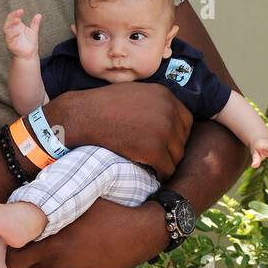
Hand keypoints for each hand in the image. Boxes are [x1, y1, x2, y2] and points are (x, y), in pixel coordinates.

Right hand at [3, 7, 41, 59]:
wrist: (30, 54)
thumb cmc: (30, 42)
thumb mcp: (34, 31)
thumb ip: (35, 23)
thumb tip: (39, 15)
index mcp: (16, 26)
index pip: (13, 17)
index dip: (16, 13)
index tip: (22, 10)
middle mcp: (11, 30)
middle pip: (8, 21)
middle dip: (12, 16)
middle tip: (19, 13)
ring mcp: (10, 37)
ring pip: (6, 28)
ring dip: (11, 23)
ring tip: (18, 20)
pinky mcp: (10, 44)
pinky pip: (9, 38)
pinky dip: (13, 34)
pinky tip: (19, 32)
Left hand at [5, 195, 169, 267]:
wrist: (141, 233)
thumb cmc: (109, 211)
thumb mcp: (77, 204)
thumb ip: (50, 208)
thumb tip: (26, 200)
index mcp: (53, 247)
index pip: (13, 260)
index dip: (11, 248)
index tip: (15, 237)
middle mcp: (58, 267)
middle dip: (22, 258)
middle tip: (29, 242)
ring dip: (38, 264)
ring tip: (47, 247)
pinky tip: (65, 254)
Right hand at [51, 82, 191, 179]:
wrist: (81, 117)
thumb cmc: (102, 107)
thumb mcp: (135, 93)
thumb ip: (155, 102)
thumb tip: (170, 117)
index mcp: (165, 95)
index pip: (186, 121)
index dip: (175, 134)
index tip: (161, 142)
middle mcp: (168, 110)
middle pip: (183, 140)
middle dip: (170, 149)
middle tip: (152, 155)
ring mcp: (163, 130)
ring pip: (177, 157)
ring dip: (164, 163)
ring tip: (147, 163)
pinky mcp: (153, 149)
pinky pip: (167, 169)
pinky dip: (158, 174)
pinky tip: (146, 171)